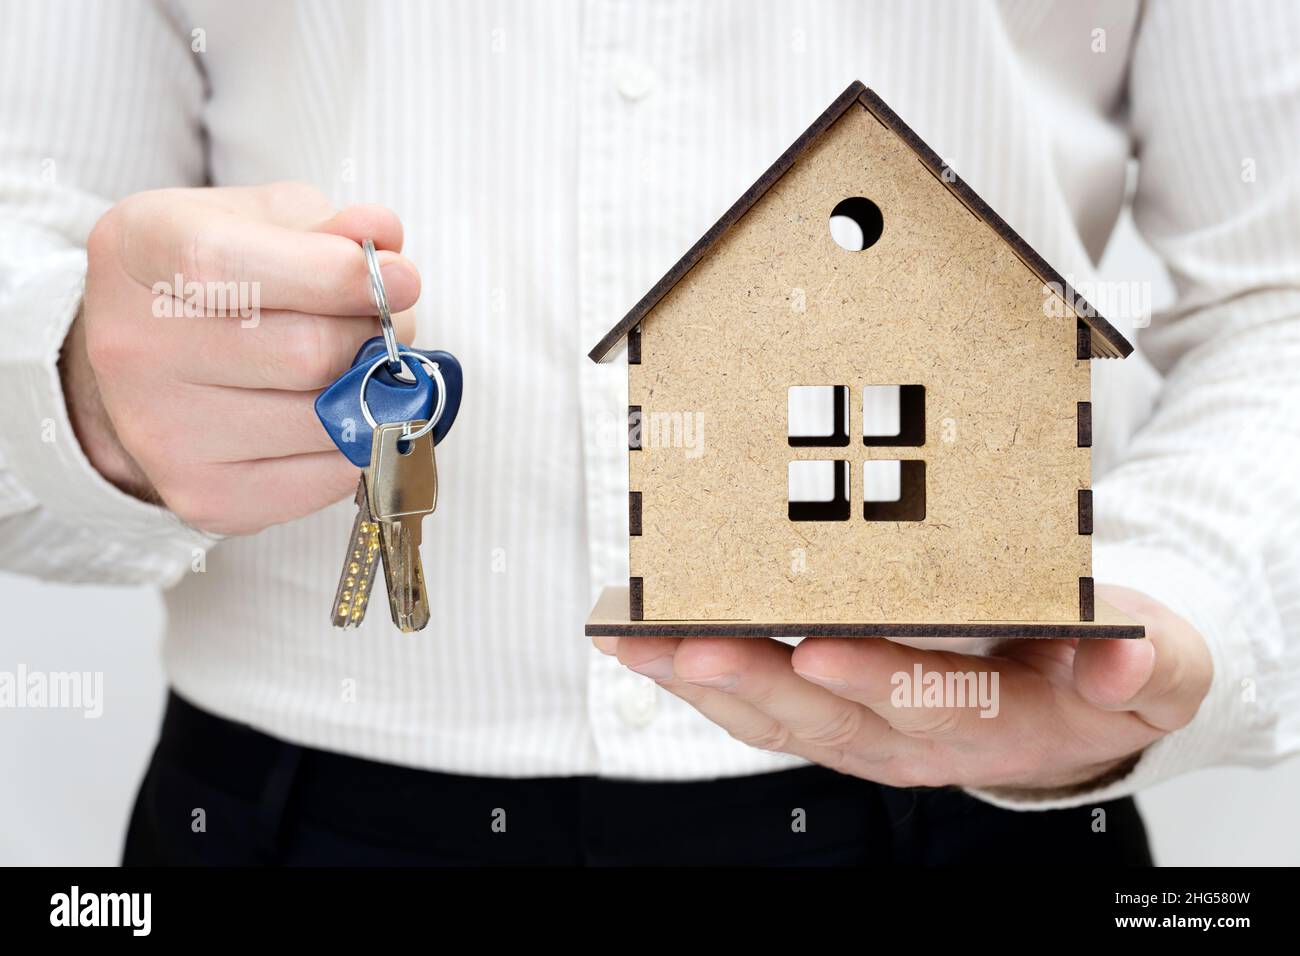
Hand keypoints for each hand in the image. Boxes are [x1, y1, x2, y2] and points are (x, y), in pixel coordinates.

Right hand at [61, 182, 418, 534]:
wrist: (159, 366)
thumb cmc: (228, 281)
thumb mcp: (269, 222)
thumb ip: (331, 227)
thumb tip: (385, 239)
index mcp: (138, 248)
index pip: (226, 266)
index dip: (331, 275)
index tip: (402, 278)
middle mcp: (132, 346)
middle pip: (303, 354)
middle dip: (370, 338)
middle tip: (380, 327)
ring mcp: (161, 433)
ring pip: (327, 420)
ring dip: (373, 393)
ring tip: (358, 368)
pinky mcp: (206, 497)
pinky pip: (328, 476)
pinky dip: (361, 444)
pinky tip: (343, 414)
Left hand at [595, 585, 1212, 792]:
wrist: (1077, 701)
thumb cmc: (1103, 668)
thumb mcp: (1154, 662)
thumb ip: (1148, 662)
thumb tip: (1124, 665)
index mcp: (997, 724)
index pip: (930, 705)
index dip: (875, 681)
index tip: (819, 650)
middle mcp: (916, 740)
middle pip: (828, 719)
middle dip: (755, 683)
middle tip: (690, 643)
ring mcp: (866, 733)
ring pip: (777, 719)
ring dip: (707, 684)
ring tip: (642, 644)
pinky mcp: (833, 717)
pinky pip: (761, 708)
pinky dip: (704, 680)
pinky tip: (653, 650)